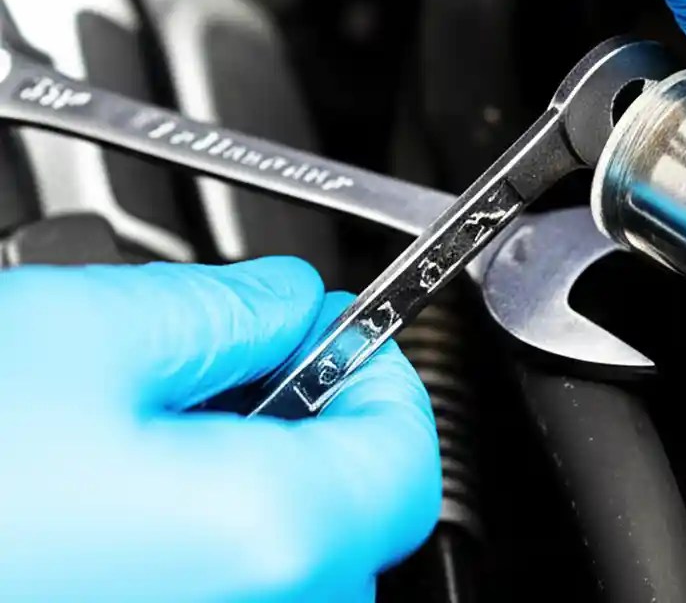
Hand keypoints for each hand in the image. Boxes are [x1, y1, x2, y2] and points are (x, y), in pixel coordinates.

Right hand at [0, 257, 439, 600]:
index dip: (384, 372)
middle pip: (357, 508)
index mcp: (274, 529)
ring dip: (258, 477)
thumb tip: (288, 300)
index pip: (412, 452)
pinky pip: (231, 584)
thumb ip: (224, 309)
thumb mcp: (83, 337)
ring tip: (158, 422)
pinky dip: (210, 529)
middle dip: (314, 420)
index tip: (339, 331)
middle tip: (241, 363)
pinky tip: (128, 482)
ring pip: (291, 551)